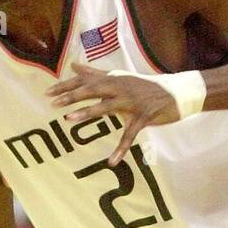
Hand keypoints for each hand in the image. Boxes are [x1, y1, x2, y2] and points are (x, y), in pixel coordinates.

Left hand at [47, 62, 177, 165]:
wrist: (178, 91)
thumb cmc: (147, 86)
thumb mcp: (120, 78)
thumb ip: (96, 73)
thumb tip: (74, 65)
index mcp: (114, 79)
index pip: (86, 80)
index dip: (67, 86)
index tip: (49, 93)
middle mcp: (121, 87)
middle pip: (93, 90)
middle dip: (72, 96)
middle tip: (54, 104)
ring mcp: (132, 102)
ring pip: (106, 107)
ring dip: (87, 113)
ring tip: (69, 120)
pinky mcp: (144, 116)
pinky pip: (130, 134)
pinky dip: (121, 148)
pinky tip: (111, 162)